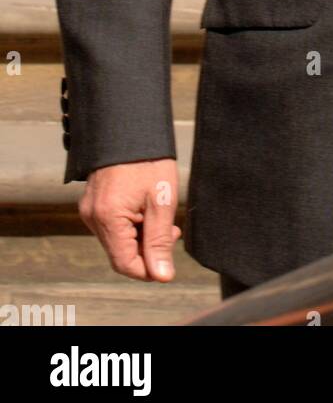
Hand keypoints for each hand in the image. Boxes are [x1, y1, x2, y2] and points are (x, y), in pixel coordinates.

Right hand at [79, 159, 181, 281]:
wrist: (130, 127)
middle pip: (120, 254)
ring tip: (160, 216)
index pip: (125, 264)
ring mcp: (90, 210)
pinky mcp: (93, 204)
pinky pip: (112, 227)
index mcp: (107, 218)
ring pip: (117, 241)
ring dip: (141, 237)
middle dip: (148, 250)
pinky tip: (146, 210)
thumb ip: (159, 240)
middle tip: (172, 230)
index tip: (169, 259)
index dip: (149, 269)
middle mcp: (92, 217)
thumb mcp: (161, 200)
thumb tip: (162, 276)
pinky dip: (131, 226)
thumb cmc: (148, 159)